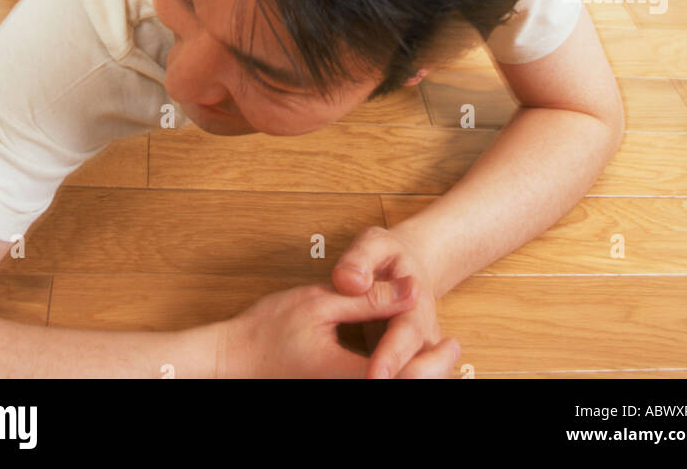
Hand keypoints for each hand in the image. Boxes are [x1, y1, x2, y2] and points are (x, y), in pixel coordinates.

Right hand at [216, 277, 454, 378]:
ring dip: (416, 379)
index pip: (406, 376)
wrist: (233, 358)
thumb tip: (410, 289)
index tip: (452, 340)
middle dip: (433, 374)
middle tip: (453, 349)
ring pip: (391, 391)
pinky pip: (373, 389)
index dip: (435, 361)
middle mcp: (347, 393)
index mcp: (347, 376)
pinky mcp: (332, 393)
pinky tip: (405, 368)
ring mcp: (338, 396)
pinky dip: (397, 379)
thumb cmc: (269, 329)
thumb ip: (369, 299)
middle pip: (404, 389)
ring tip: (437, 359)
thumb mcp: (321, 301)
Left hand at [333, 225, 456, 378]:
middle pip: (418, 370)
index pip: (407, 335)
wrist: (411, 268)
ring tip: (365, 381)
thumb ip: (360, 259)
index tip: (373, 376)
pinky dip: (389, 378)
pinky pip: (406, 377)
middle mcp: (425, 334)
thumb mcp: (375, 243)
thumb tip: (348, 282)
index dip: (391, 357)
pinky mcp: (412, 364)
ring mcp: (422, 353)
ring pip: (417, 377)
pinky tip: (364, 380)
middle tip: (367, 384)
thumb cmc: (389, 256)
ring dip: (395, 381)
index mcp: (418, 303)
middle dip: (395, 378)